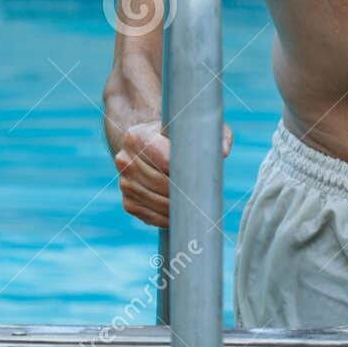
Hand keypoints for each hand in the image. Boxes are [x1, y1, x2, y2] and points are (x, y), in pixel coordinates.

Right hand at [113, 119, 233, 227]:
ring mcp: (124, 183)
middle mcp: (125, 160)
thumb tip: (223, 151)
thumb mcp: (195, 128)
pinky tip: (182, 213)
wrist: (147, 147)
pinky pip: (151, 217)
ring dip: (178, 208)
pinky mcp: (128, 202)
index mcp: (137, 137)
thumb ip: (213, 134)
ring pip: (157, 202)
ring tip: (196, 205)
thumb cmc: (176, 137)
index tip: (203, 176)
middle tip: (204, 196)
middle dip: (184, 192)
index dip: (186, 171)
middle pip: (161, 183)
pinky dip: (168, 218)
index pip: (166, 160)